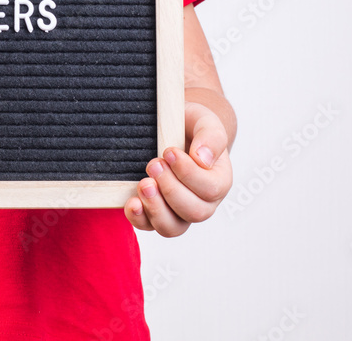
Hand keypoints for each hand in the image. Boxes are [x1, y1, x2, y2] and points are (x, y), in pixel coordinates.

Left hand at [124, 101, 232, 236]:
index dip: (188, 173)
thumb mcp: (205, 122)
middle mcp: (203, 202)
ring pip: (172, 227)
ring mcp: (179, 212)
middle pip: (194, 212)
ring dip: (156, 208)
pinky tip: (132, 202)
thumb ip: (211, 137)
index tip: (169, 151)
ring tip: (143, 184)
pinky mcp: (156, 214)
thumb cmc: (191, 127)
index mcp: (219, 181)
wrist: (173, 129)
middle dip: (170, 189)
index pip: (210, 189)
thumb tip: (203, 159)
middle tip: (153, 165)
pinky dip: (139, 218)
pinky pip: (149, 226)